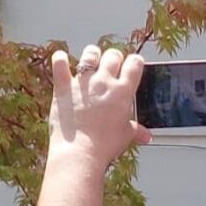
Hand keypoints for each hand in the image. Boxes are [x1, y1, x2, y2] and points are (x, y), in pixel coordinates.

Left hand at [48, 45, 151, 168]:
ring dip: (92, 54)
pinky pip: (60, 66)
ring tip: (92, 57)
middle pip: (113, 56)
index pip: (134, 64)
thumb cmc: (104, 144)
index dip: (134, 61)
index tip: (133, 63)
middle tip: (112, 62)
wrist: (80, 151)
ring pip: (90, 56)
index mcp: (123, 91)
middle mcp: (104, 83)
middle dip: (114, 57)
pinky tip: (60, 57)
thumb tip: (146, 136)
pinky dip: (59, 59)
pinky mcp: (63, 88)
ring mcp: (83, 83)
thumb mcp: (126, 135)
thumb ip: (137, 130)